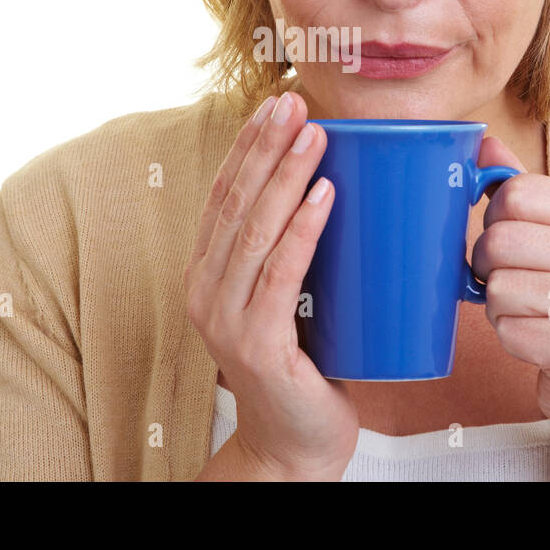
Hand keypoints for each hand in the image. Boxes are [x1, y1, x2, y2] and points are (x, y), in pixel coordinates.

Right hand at [183, 91, 358, 480]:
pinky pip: (280, 274)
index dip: (247, 147)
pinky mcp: (256, 343)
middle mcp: (205, 289)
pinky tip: (323, 196)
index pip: (223, 196)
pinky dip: (303, 230)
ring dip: (286, 175)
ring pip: (255, 230)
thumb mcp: (291, 300)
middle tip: (295, 104)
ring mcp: (225, 318)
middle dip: (266, 147)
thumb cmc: (304, 367)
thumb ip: (295, 254)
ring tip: (315, 136)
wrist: (295, 445)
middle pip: (236, 202)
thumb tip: (344, 190)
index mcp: (208, 273)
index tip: (275, 106)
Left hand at [470, 135, 549, 446]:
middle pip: (499, 241)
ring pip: (497, 288)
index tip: (510, 242)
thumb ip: (525, 192)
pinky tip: (540, 342)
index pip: (516, 194)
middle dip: (489, 268)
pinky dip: (511, 339)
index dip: (495, 220)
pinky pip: (508, 331)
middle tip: (515, 284)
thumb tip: (483, 143)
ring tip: (532, 314)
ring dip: (500, 308)